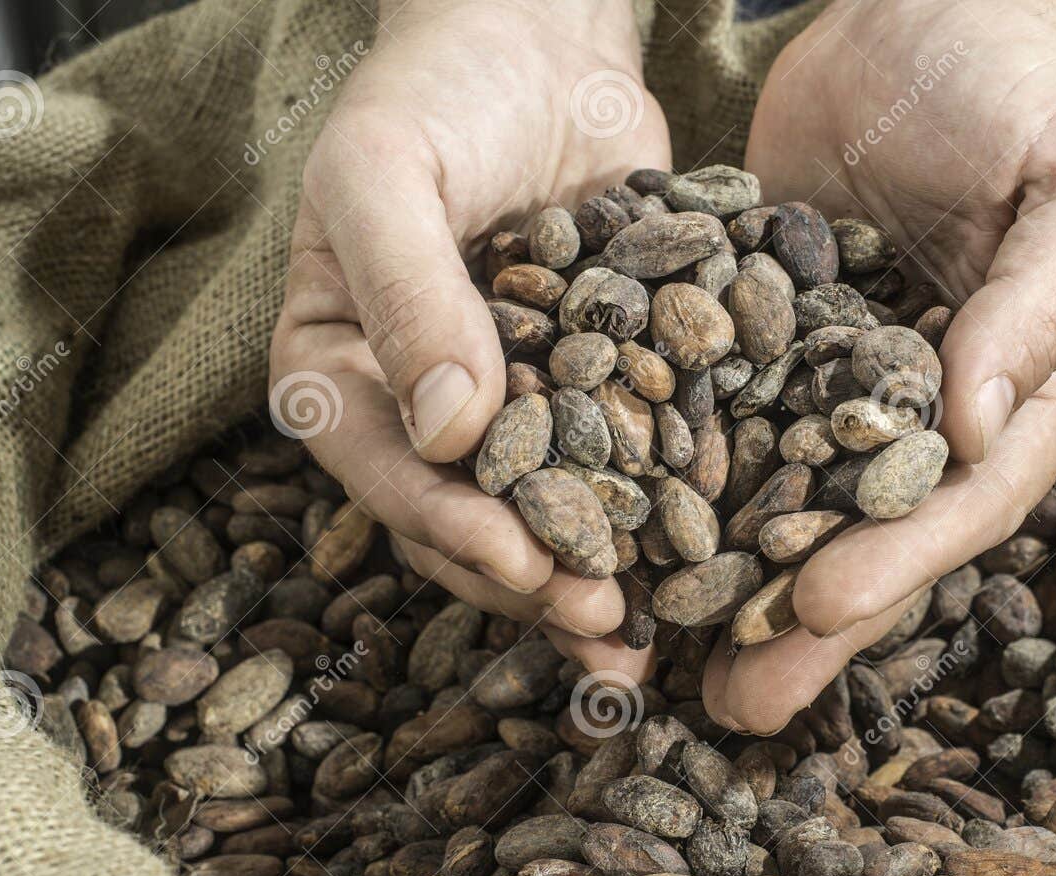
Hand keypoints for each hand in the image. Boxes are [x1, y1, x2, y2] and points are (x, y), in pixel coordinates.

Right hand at [269, 0, 664, 681]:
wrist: (536, 40)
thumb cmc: (439, 88)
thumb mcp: (391, 170)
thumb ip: (407, 289)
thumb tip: (451, 430)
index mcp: (342, 371)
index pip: (388, 471)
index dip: (452, 528)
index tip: (523, 565)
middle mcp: (425, 408)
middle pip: (472, 518)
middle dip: (536, 577)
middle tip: (607, 624)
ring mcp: (518, 407)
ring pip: (553, 509)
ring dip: (599, 571)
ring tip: (655, 635)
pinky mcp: (602, 389)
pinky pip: (628, 458)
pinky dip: (663, 508)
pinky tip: (712, 552)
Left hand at [705, 0, 1055, 732]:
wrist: (921, 8)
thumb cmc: (1018, 83)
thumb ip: (1044, 298)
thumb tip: (981, 426)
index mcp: (1030, 393)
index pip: (968, 499)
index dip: (898, 559)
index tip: (815, 604)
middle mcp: (938, 416)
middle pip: (875, 538)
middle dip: (807, 626)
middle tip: (737, 706)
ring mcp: (848, 395)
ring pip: (794, 513)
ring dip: (739, 597)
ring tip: (677, 677)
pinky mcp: (771, 357)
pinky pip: (727, 439)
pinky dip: (686, 501)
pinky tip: (631, 558)